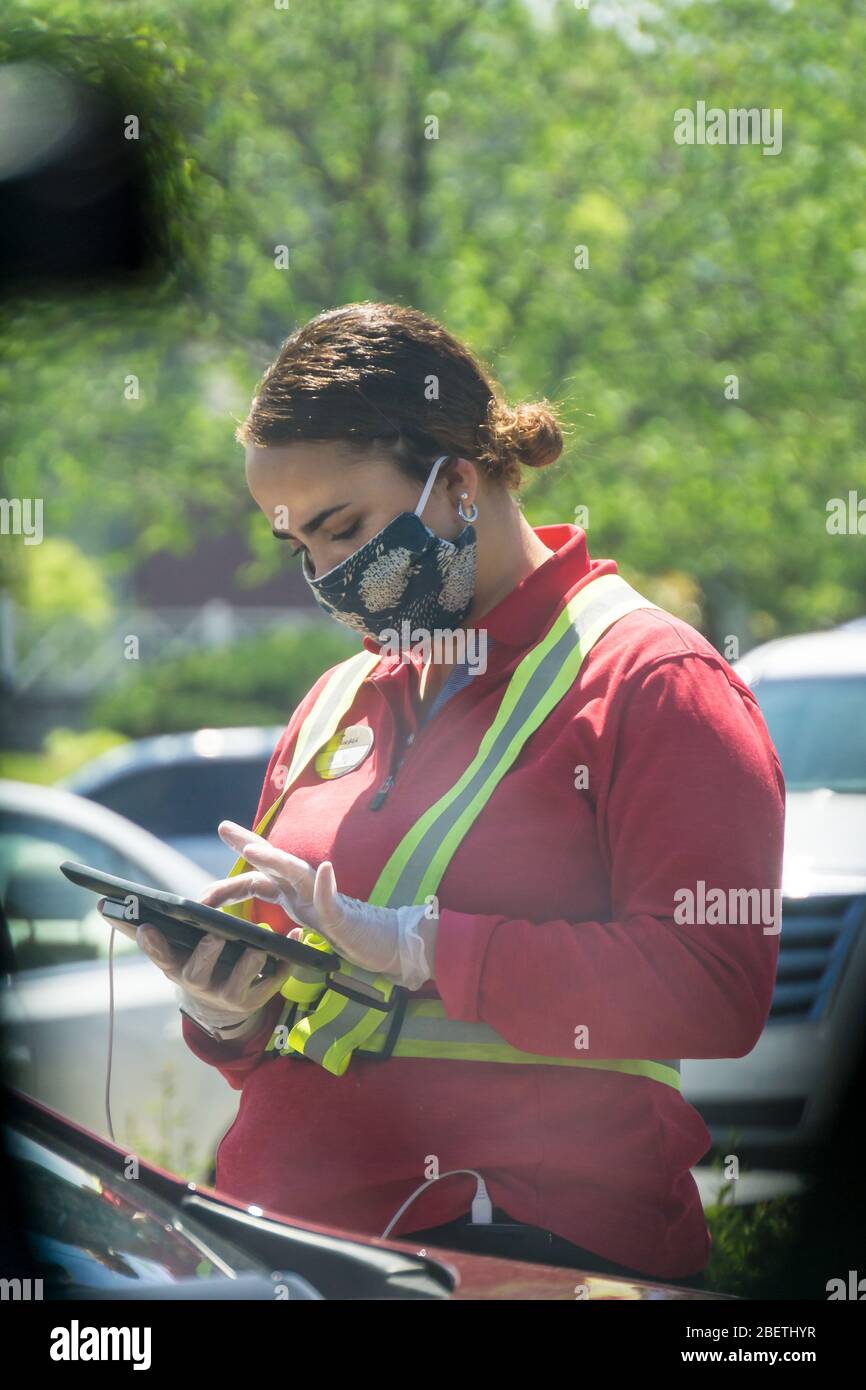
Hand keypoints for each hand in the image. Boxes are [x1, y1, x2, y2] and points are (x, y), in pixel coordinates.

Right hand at [96, 894, 293, 1036]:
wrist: (223, 1004)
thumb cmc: (197, 960)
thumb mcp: (176, 946)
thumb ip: (150, 927)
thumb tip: (106, 907)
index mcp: (177, 966)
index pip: (160, 957)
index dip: (152, 945)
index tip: (146, 926)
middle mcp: (198, 984)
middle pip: (197, 972)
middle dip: (205, 953)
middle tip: (214, 934)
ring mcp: (226, 995)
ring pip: (236, 982)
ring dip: (247, 964)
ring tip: (259, 946)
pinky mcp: (254, 1001)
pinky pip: (269, 986)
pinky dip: (281, 968)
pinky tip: (292, 947)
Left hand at [204, 820, 435, 989]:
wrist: (383, 944)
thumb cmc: (345, 933)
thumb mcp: (306, 918)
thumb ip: (286, 903)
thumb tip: (254, 897)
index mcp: (294, 894)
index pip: (259, 878)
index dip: (235, 871)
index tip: (212, 862)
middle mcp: (306, 890)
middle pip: (275, 864)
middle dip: (249, 845)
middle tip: (224, 828)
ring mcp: (325, 901)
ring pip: (298, 875)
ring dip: (276, 861)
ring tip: (253, 851)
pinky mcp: (343, 917)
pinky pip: (333, 901)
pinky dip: (328, 886)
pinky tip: (327, 870)